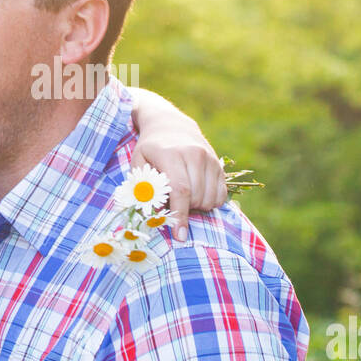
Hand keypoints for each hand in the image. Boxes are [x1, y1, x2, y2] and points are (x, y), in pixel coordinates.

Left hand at [131, 90, 227, 240]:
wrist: (170, 125)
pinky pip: (221, 195)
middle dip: (186, 210)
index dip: (180, 215)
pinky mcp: (219, 164)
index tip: (179, 235)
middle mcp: (194, 154)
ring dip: (197, 207)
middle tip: (173, 204)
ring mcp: (209, 158)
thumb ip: (144, 188)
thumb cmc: (150, 149)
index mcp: (171, 154)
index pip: (180, 190)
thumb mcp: (139, 163)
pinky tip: (197, 194)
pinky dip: (210, 202)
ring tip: (184, 196)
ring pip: (210, 198)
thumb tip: (155, 215)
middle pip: (196, 197)